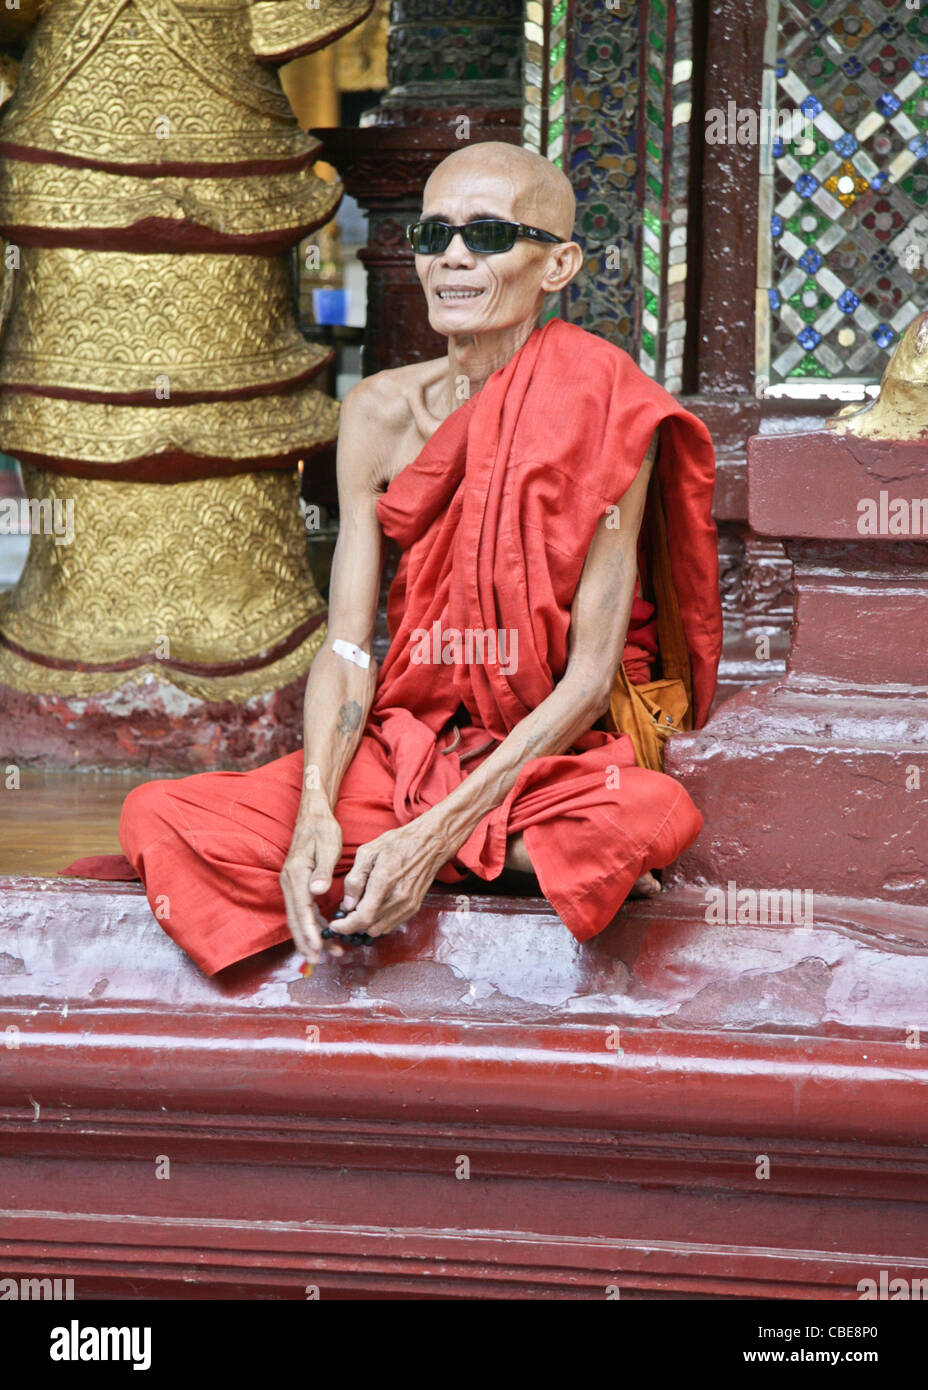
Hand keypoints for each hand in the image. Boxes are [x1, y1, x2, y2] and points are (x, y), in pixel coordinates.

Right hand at [279, 797, 343, 962]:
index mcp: (296, 875)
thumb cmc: (322, 829)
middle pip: (294, 920)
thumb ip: (322, 870)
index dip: (309, 931)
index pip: (301, 909)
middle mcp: (290, 883)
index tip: (317, 947)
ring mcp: (292, 886)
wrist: (312, 816)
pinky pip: (304, 912)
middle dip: (306, 942)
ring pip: (298, 919)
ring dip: (312, 937)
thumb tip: (316, 891)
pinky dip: (314, 926)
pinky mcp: (298, 887)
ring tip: (330, 953)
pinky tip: (327, 936)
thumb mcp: (328, 846)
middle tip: (320, 961)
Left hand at [330, 822, 447, 940]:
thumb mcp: (368, 852)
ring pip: (380, 930)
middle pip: (369, 928)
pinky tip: (374, 907)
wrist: (430, 843)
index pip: (363, 917)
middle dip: (352, 925)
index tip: (335, 925)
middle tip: (345, 913)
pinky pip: (391, 925)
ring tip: (359, 909)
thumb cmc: (397, 843)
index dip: (345, 926)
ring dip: (366, 925)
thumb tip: (347, 905)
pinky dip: (378, 922)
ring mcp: (409, 904)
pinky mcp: (414, 907)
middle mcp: (399, 897)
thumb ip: (355, 879)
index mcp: (384, 881)